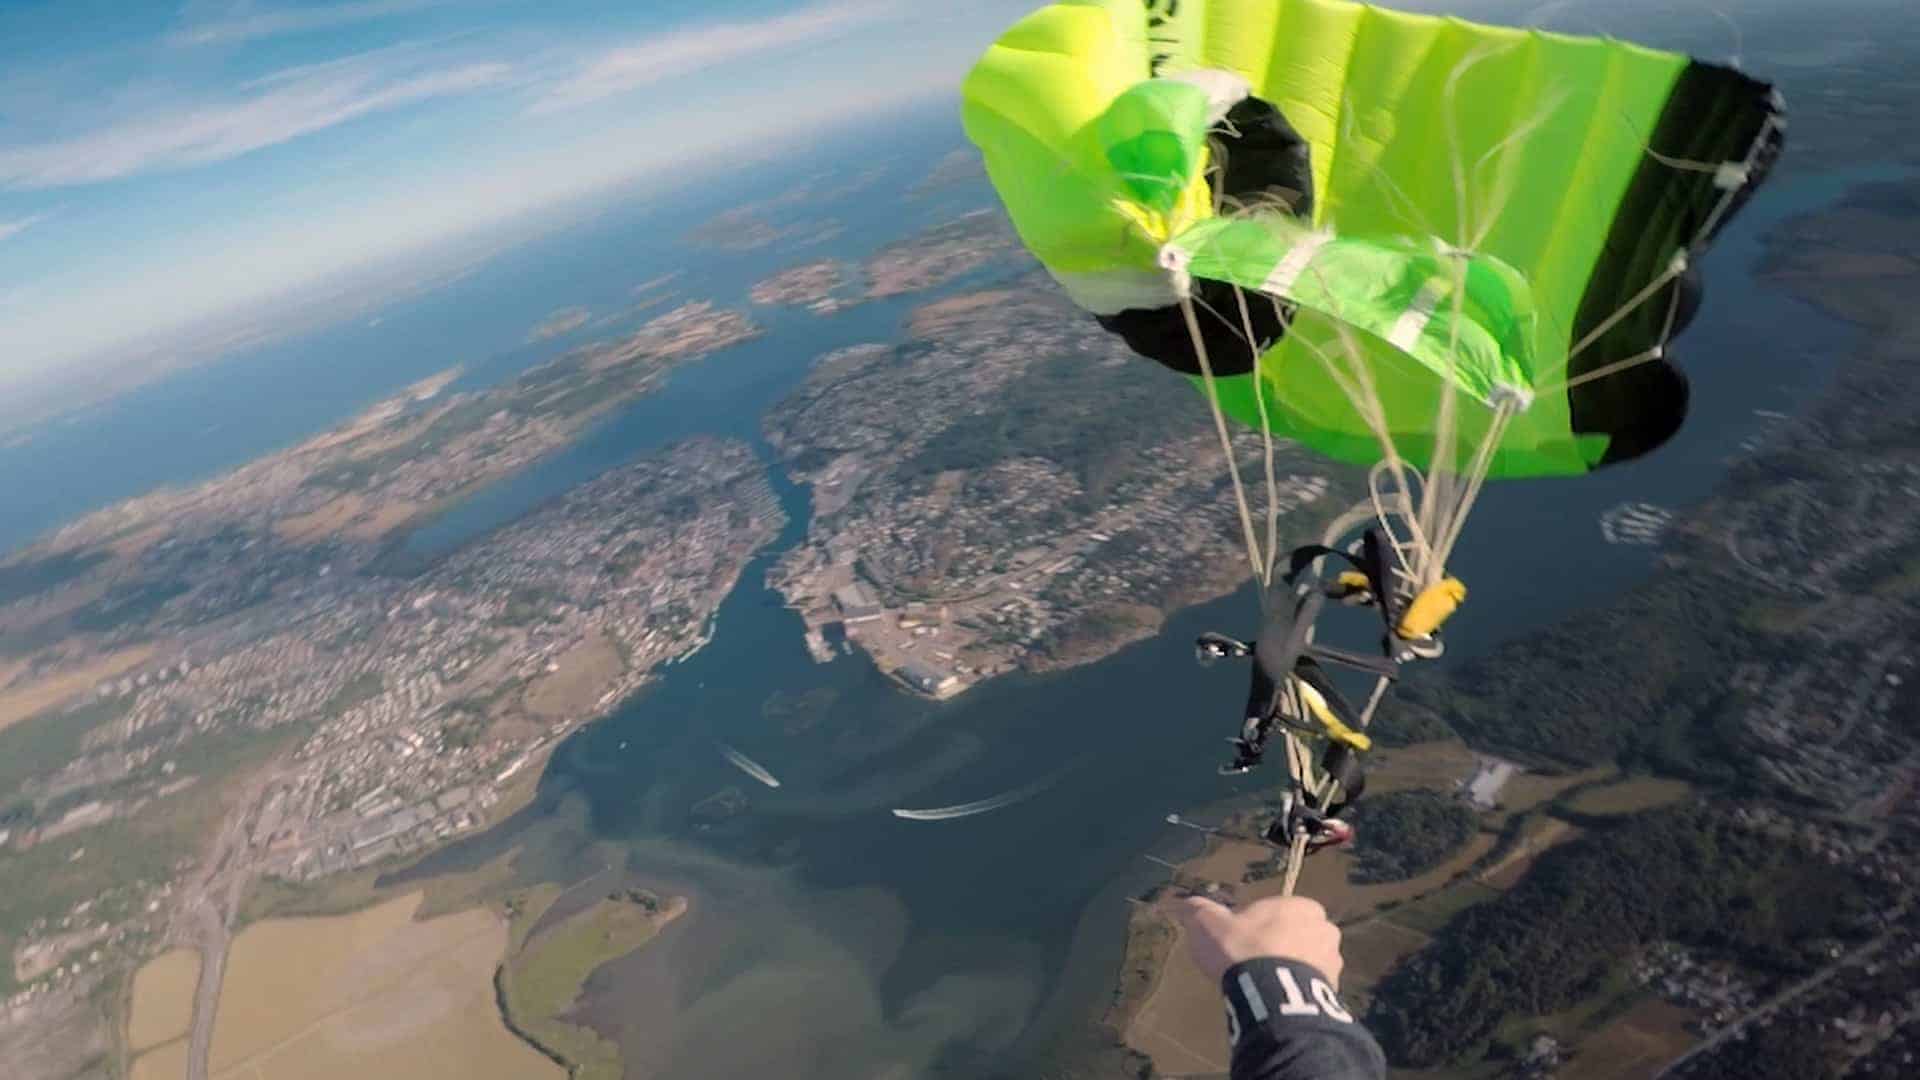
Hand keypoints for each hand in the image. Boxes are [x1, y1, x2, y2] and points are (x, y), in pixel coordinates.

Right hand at [1171, 893, 1344, 988]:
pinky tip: (1276, 1001)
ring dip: (1292, 970)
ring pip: (1308, 962)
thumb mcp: (1210, 924)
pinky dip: (1297, 992)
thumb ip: (1197, 910)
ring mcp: (1334, 962)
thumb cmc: (1243, 948)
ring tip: (1263, 987)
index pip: (1280, 911)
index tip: (1240, 940)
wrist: (1271, 996)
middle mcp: (1325, 929)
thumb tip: (1179, 902)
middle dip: (1280, 947)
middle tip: (1252, 964)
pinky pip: (1312, 988)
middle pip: (1298, 935)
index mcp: (1301, 906)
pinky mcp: (1334, 992)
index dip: (1259, 925)